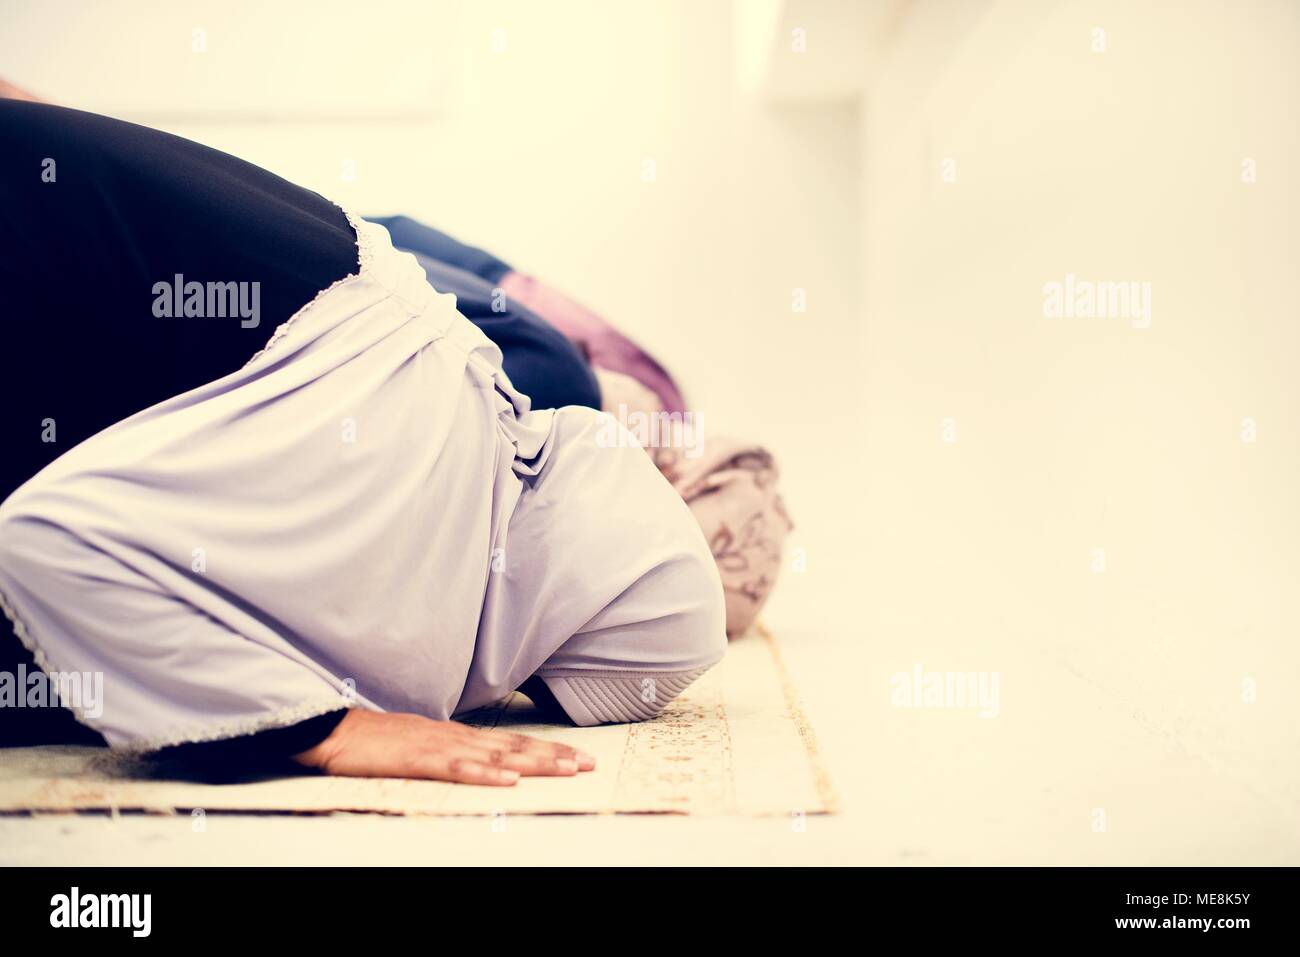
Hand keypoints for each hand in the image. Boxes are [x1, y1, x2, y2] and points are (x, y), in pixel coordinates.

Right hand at [293, 709, 595, 784]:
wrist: (333, 728)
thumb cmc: (374, 740)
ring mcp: (437, 746)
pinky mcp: (416, 760)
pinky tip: (507, 782)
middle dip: (554, 756)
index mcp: (457, 734)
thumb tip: (481, 762)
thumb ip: (451, 752)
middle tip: (589, 764)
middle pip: (513, 747)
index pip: (511, 741)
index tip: (578, 756)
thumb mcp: (420, 745)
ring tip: (565, 770)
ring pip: (495, 756)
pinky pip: (455, 769)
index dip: (546, 749)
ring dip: (532, 764)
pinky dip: (484, 775)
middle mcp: (455, 737)